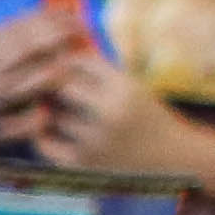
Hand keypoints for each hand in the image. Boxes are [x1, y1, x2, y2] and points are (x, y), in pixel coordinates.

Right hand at [0, 11, 81, 156]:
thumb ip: (14, 36)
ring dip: (55, 75)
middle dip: (60, 40)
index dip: (53, 20)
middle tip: (81, 39)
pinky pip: (24, 123)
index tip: (77, 19)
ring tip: (70, 72)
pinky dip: (40, 116)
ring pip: (28, 83)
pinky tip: (50, 112)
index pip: (20, 27)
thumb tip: (60, 9)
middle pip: (26, 49)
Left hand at [21, 40, 174, 176]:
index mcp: (125, 88)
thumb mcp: (132, 85)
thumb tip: (61, 51)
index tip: (68, 67)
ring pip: (54, 116)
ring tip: (62, 111)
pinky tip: (52, 129)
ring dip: (54, 112)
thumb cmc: (147, 114)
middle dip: (58, 85)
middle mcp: (110, 114)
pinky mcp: (84, 163)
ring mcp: (96, 141)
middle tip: (56, 88)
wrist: (170, 156)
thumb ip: (100, 70)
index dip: (70, 62)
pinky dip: (44, 135)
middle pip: (62, 87)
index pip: (81, 62)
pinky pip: (46, 144)